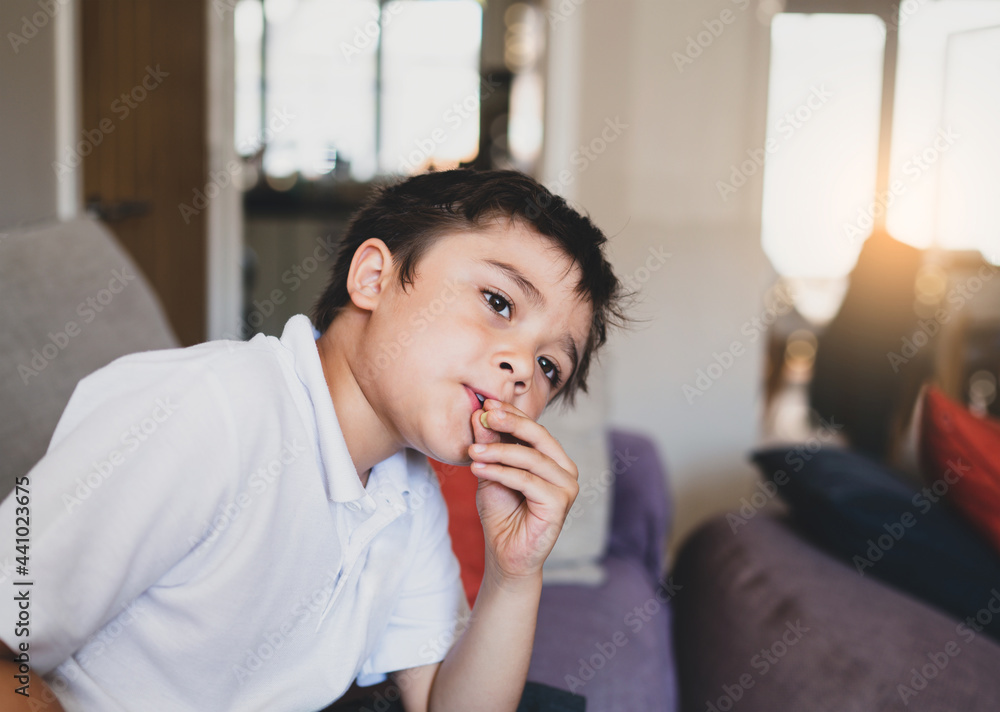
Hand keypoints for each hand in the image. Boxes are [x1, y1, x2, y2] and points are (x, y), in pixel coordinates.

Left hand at [467, 400, 579, 582]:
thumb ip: (489, 445)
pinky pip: (526, 480)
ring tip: (472, 452)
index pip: (533, 429)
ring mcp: (566, 486)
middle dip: (510, 423)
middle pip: (539, 436)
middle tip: (484, 416)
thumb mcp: (490, 472)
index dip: (511, 414)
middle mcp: (565, 469)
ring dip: (498, 452)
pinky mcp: (559, 503)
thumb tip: (480, 414)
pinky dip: (500, 473)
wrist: (504, 553)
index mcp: (552, 458)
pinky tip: (478, 470)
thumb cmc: (501, 513)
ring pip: (531, 458)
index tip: (486, 404)